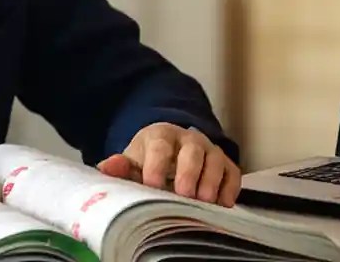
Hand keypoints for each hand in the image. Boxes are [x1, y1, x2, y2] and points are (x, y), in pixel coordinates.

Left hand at [96, 123, 240, 206]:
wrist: (169, 152)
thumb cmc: (148, 160)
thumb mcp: (132, 161)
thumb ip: (119, 166)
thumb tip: (106, 168)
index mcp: (161, 135)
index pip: (160, 146)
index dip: (157, 165)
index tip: (152, 185)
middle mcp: (189, 139)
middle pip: (192, 150)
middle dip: (188, 172)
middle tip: (184, 194)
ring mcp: (209, 150)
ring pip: (215, 159)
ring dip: (211, 181)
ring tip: (204, 201)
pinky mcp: (225, 164)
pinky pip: (233, 172)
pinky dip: (230, 187)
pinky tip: (224, 203)